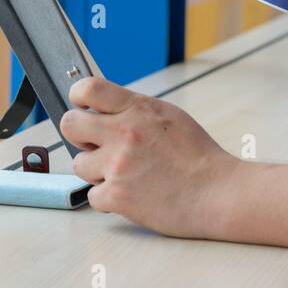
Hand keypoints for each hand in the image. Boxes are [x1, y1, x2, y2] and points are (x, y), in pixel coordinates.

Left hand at [61, 76, 239, 238]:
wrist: (217, 193)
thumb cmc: (197, 156)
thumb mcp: (169, 117)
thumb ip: (134, 110)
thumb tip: (103, 108)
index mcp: (138, 109)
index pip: (88, 89)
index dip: (78, 97)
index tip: (81, 106)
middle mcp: (124, 133)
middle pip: (69, 124)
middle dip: (80, 135)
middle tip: (95, 145)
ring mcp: (118, 165)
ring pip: (79, 163)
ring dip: (96, 171)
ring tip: (124, 174)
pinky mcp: (117, 196)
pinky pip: (93, 195)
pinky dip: (109, 198)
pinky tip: (132, 194)